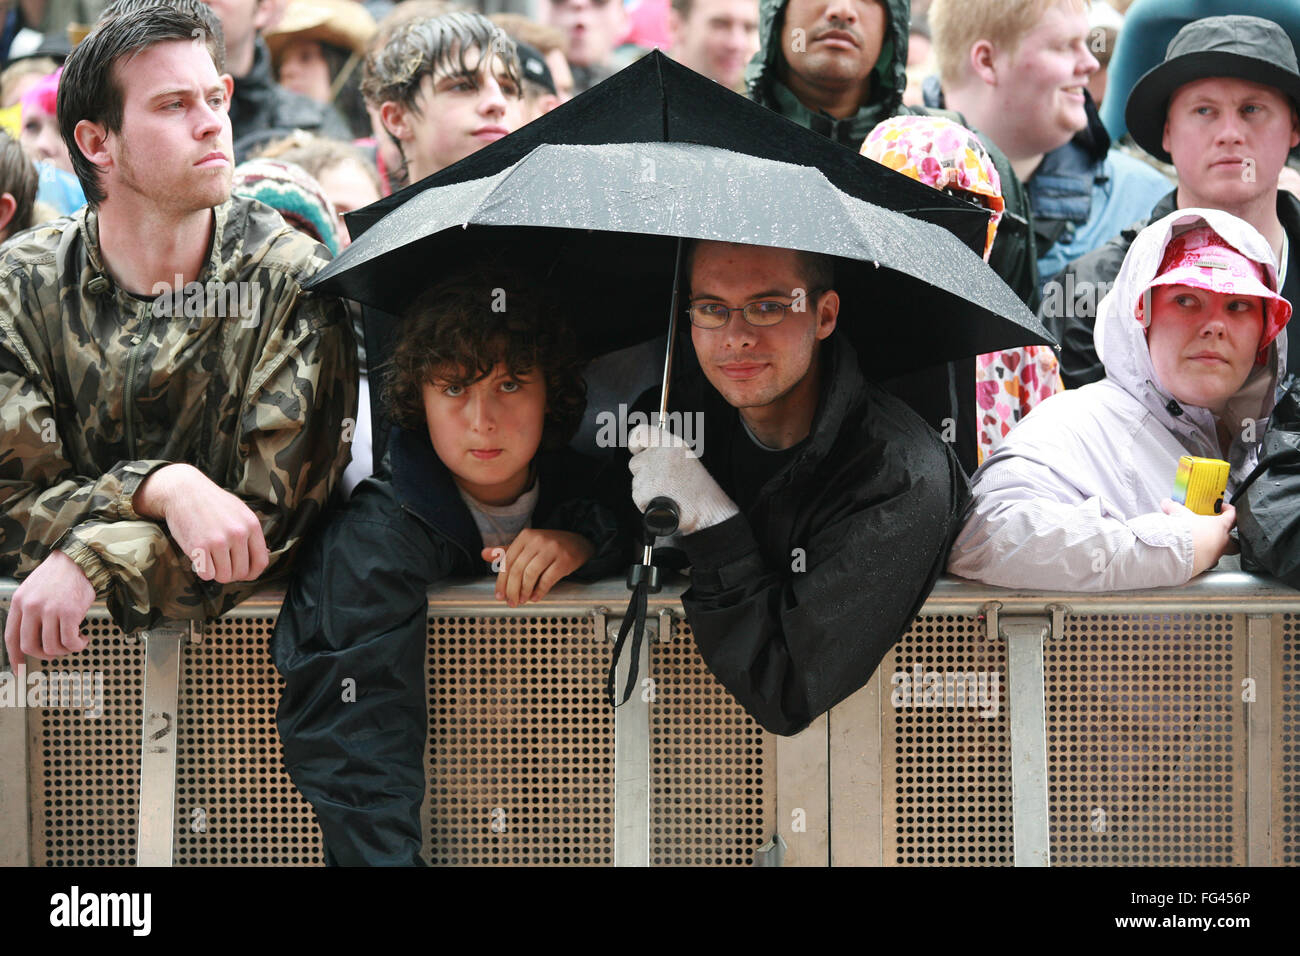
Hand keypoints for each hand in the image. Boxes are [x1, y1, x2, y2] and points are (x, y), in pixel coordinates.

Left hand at [5, 550, 95, 670]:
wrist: (79, 560)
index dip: (14, 655)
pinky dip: (78, 645)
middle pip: (30, 646)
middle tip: (55, 653)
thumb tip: (33, 635)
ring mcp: (51, 611)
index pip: (11, 637)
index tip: (19, 666)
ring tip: (73, 642)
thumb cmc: (59, 574)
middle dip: (44, 655)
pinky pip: (70, 641)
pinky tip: (82, 639)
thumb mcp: (33, 589)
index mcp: (20, 602)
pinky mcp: (70, 613)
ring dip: (65, 650)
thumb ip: (28, 610)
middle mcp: (32, 607)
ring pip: (52, 647)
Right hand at [134, 463, 268, 583]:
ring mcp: (218, 540)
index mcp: (251, 525)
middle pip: (241, 572)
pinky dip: (203, 570)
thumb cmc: (213, 502)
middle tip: (222, 563)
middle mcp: (238, 533)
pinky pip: (206, 575)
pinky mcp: (198, 546)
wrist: (184, 490)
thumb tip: (266, 554)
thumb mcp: (240, 511)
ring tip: (211, 559)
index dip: (252, 572)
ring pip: (224, 576)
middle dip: (232, 573)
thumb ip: (252, 533)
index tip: (245, 573)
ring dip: (217, 573)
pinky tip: (201, 558)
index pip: (260, 562)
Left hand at [481, 530, 594, 606]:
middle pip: (517, 569)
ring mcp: (552, 549)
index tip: (499, 595)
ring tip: (523, 600)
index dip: (501, 581)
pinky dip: (540, 591)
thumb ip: (507, 551)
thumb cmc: (550, 547)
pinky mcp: (564, 560)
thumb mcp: (528, 545)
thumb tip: (484, 554)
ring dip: (525, 591)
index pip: (507, 561)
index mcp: (525, 536)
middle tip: (511, 602)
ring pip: (531, 574)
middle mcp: (537, 540)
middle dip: (512, 589)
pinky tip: (536, 597)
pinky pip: (548, 579)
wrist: (579, 542)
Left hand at [627, 423, 737, 534]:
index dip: (635, 441)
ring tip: (668, 494)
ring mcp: (649, 472)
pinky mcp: (643, 490)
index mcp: (672, 444)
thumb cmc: (700, 489)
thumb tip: (645, 452)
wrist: (707, 510)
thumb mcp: (686, 459)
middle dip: (644, 474)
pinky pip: (638, 497)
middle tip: (662, 483)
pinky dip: (646, 503)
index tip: (635, 448)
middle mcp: (659, 455)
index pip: (641, 433)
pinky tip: (664, 503)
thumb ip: (665, 452)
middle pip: (635, 462)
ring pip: (636, 482)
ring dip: (646, 490)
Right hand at [1161, 498, 1237, 576]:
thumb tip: (1167, 503)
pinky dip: (1203, 561)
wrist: (1178, 552)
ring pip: (1222, 554)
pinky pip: (1209, 564)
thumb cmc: (1185, 532)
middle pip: (1235, 541)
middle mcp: (1222, 542)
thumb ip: (1174, 507)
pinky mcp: (1206, 566)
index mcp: (1220, 526)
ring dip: (1215, 550)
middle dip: (1230, 538)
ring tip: (1204, 547)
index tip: (1223, 508)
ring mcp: (1216, 555)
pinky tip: (1195, 558)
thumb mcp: (1179, 515)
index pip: (1232, 515)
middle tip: (1221, 534)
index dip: (1229, 510)